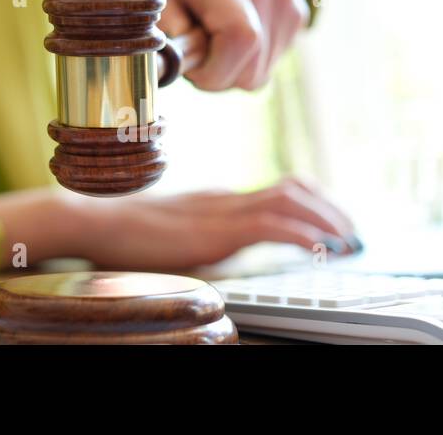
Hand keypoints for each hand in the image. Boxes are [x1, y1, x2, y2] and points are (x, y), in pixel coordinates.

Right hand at [0, 178, 358, 271]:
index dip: (315, 205)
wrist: (89, 220)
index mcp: (217, 200)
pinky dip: (303, 235)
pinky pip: (271, 226)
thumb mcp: (171, 237)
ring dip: (326, 221)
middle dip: (331, 212)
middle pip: (294, 190)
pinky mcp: (213, 229)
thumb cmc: (118, 235)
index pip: (280, 191)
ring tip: (347, 242)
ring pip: (291, 201)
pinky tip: (319, 250)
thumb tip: (215, 253)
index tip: (335, 226)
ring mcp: (220, 210)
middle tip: (354, 235)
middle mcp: (225, 198)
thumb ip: (197, 240)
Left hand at [156, 0, 309, 90]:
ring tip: (218, 42)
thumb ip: (168, 29)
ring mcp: (287, 4)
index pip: (239, 39)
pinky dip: (250, 62)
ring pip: (260, 75)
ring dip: (234, 71)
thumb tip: (180, 63)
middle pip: (250, 70)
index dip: (213, 71)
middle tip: (201, 55)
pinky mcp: (299, 17)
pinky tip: (237, 37)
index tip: (192, 66)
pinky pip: (271, 64)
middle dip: (219, 77)